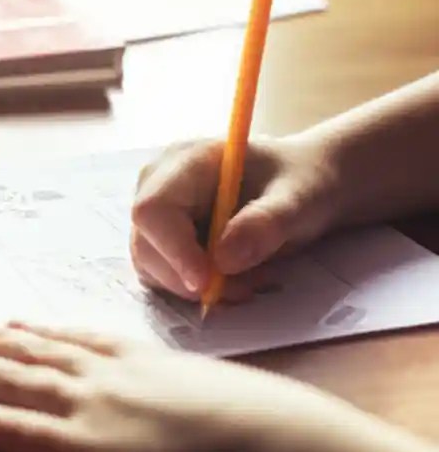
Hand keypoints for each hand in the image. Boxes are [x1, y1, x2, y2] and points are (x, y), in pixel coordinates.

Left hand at [0, 321, 362, 451]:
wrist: (271, 449)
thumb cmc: (266, 427)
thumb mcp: (224, 392)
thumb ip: (195, 394)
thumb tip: (204, 409)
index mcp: (142, 357)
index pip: (78, 339)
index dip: (39, 330)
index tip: (14, 320)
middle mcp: (105, 374)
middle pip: (34, 351)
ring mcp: (85, 407)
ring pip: (10, 380)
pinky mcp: (72, 451)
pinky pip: (7, 429)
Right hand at [130, 136, 340, 301]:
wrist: (305, 183)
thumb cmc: (302, 181)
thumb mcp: (298, 198)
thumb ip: (265, 223)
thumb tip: (223, 260)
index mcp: (184, 162)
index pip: (153, 209)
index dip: (173, 250)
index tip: (207, 283)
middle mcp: (157, 186)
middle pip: (145, 244)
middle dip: (189, 278)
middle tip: (246, 288)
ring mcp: (157, 215)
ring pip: (151, 266)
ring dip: (196, 288)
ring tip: (248, 282)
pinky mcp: (162, 240)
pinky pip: (163, 275)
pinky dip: (197, 289)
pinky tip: (234, 280)